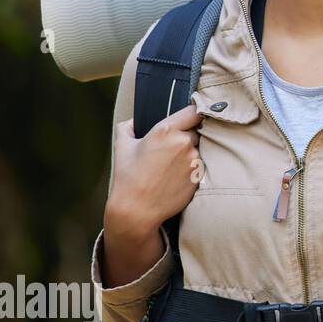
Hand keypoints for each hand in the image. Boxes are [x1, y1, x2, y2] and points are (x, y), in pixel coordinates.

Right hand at [106, 103, 204, 236]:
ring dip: (190, 153)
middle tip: (173, 148)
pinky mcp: (200, 175)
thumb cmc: (128, 177)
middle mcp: (184, 142)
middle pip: (197, 130)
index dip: (195, 113)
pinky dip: (192, 167)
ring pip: (199, 148)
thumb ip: (127, 127)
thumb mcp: (122, 147)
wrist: (137, 210)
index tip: (192, 116)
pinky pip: (200, 165)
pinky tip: (176, 177)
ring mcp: (194, 159)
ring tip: (171, 166)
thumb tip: (134, 120)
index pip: (194, 112)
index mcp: (165, 130)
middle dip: (188, 135)